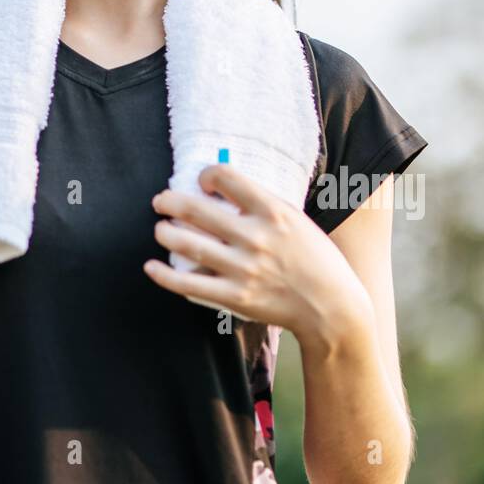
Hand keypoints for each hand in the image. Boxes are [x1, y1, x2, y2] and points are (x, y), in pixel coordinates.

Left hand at [144, 162, 370, 338]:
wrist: (331, 307)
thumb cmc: (314, 259)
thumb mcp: (295, 220)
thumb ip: (262, 205)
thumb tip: (223, 189)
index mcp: (273, 212)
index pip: (227, 178)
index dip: (206, 175)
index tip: (201, 182)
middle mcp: (255, 237)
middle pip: (196, 210)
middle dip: (170, 201)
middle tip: (160, 201)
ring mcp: (243, 269)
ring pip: (188, 244)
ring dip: (165, 233)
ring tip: (161, 229)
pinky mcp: (235, 297)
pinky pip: (189, 284)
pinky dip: (164, 275)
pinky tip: (152, 266)